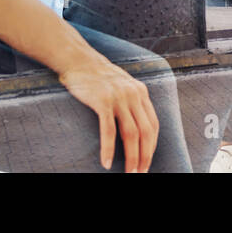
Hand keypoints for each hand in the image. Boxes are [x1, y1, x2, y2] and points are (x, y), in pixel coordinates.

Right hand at [58, 53, 159, 171]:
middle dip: (145, 156)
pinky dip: (109, 149)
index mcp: (141, 92)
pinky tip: (107, 163)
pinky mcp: (103, 101)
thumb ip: (131, 101)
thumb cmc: (97, 76)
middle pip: (146, 132)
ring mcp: (119, 98)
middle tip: (140, 173)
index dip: (152, 147)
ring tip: (129, 173)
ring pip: (131, 134)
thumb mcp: (122, 85)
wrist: (77, 59)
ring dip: (131, 157)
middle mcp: (134, 95)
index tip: (147, 162)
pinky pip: (108, 130)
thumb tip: (135, 126)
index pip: (153, 125)